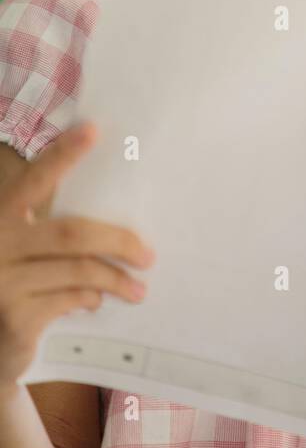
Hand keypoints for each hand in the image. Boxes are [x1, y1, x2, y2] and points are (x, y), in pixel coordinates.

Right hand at [0, 121, 155, 388]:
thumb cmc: (16, 282)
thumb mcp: (26, 249)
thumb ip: (54, 231)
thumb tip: (121, 218)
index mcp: (1, 216)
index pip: (34, 180)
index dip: (62, 155)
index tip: (93, 130)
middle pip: (71, 232)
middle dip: (118, 240)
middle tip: (148, 253)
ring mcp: (2, 282)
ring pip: (80, 270)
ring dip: (116, 279)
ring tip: (138, 288)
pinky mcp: (15, 317)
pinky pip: (72, 299)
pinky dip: (92, 297)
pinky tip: (97, 300)